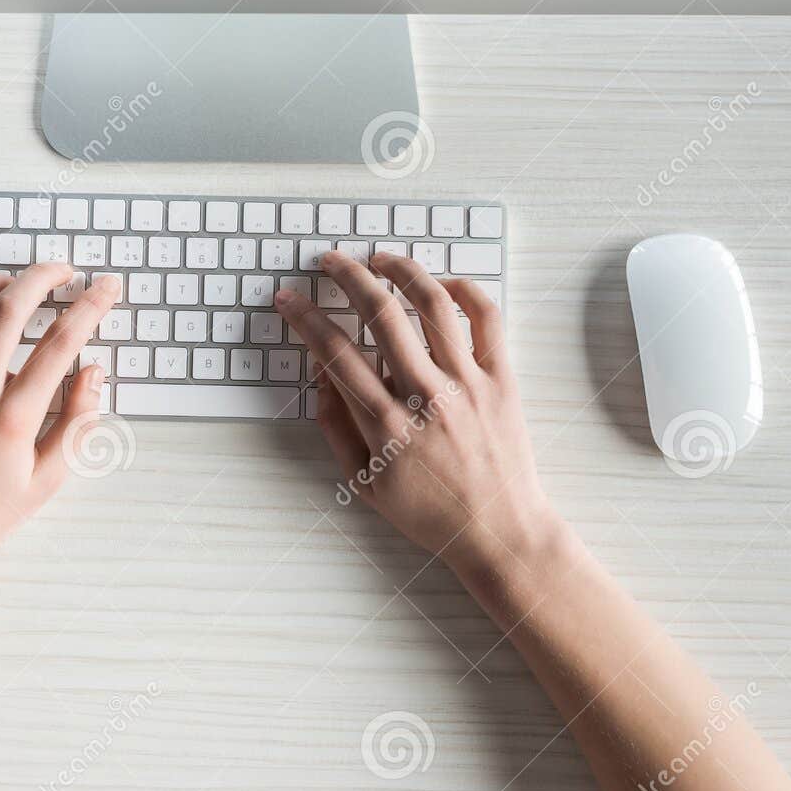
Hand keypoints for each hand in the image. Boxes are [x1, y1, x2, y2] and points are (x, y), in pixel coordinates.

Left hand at [0, 265, 117, 577]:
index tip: (105, 287)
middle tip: (62, 269)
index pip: (60, 345)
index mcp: (10, 420)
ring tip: (12, 280)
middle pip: (8, 311)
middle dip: (42, 277)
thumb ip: (76, 424)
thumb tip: (94, 374)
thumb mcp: (45, 482)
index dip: (90, 307)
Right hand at [274, 248, 549, 577]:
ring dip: (402, 270)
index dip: (304, 317)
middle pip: (380, 314)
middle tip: (331, 260)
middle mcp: (426, 397)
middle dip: (347, 276)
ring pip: (432, 305)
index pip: (334, 352)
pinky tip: (442, 284)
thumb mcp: (364, 484)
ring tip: (380, 258)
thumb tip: (321, 376)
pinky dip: (465, 291)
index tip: (289, 299)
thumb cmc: (430, 513)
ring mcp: (467, 384)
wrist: (498, 531)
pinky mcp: (501, 380)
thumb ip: (337, 427)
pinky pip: (486, 319)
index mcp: (385, 426)